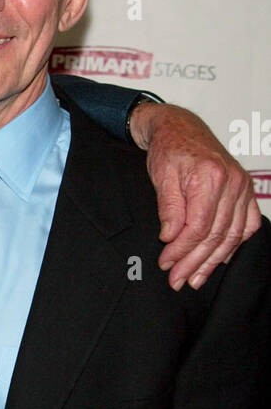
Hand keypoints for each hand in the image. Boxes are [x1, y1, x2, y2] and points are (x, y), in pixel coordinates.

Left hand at [129, 100, 260, 290]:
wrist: (181, 128)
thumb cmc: (169, 149)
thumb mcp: (161, 177)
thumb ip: (168, 208)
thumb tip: (170, 238)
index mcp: (210, 176)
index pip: (198, 227)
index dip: (181, 250)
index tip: (166, 263)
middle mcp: (232, 182)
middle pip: (216, 235)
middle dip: (194, 262)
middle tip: (177, 280)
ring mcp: (243, 187)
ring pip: (232, 235)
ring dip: (213, 261)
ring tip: (195, 278)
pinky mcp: (246, 191)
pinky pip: (247, 224)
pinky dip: (234, 244)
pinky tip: (219, 259)